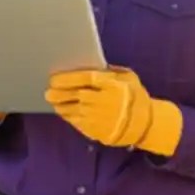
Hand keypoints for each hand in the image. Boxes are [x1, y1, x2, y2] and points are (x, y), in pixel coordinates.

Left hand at [43, 67, 181, 155]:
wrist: (146, 124)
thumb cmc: (135, 97)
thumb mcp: (129, 78)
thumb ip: (110, 71)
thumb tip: (90, 63)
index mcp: (111, 86)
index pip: (84, 79)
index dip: (67, 78)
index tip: (54, 79)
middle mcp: (103, 101)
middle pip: (75, 95)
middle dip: (59, 93)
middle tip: (48, 91)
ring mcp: (98, 118)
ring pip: (72, 110)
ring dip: (61, 105)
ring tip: (53, 101)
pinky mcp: (96, 131)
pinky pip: (77, 123)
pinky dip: (68, 117)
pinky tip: (64, 111)